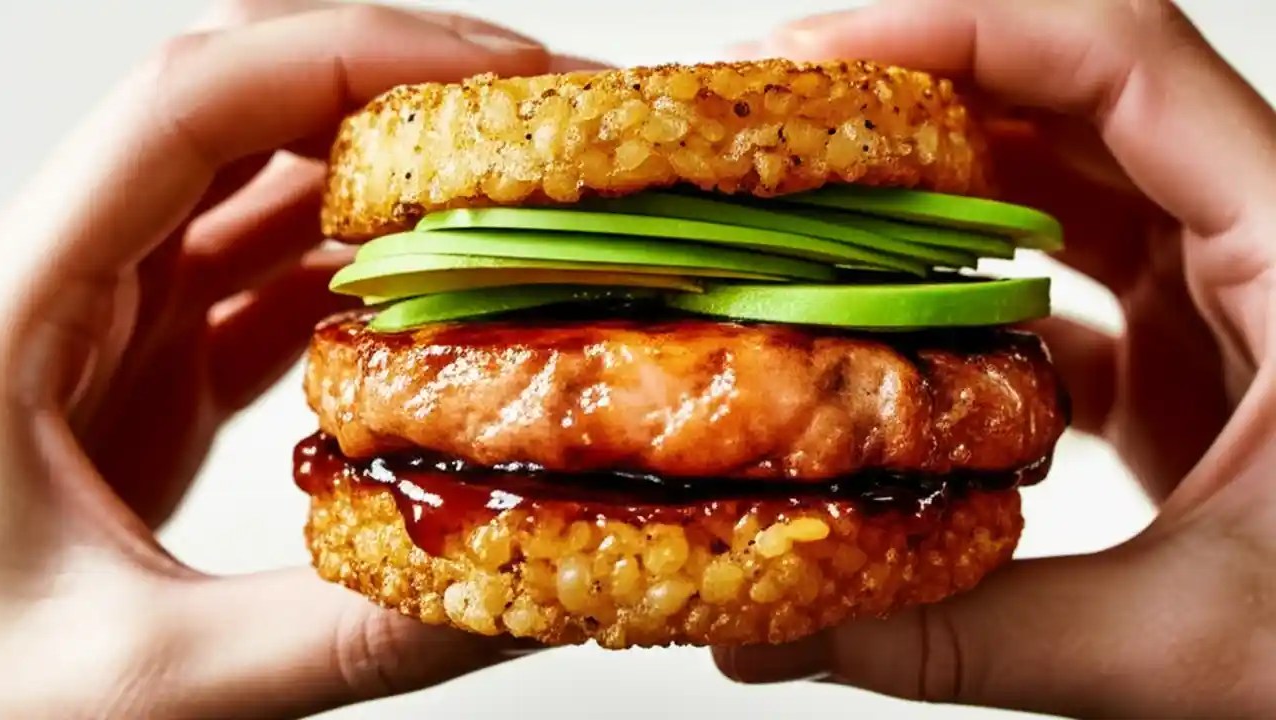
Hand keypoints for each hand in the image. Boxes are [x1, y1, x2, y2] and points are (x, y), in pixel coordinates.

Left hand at [0, 3, 590, 716]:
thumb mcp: (141, 676)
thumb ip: (329, 633)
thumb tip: (514, 584)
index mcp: (13, 303)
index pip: (189, 108)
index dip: (350, 57)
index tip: (499, 77)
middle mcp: (64, 277)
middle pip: (241, 106)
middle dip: (401, 87)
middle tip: (539, 114)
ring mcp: (113, 313)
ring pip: (267, 180)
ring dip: (397, 172)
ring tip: (523, 191)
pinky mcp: (156, 359)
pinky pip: (277, 271)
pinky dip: (370, 262)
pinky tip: (449, 289)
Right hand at [714, 1, 1275, 716]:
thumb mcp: (1201, 644)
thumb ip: (982, 633)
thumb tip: (788, 627)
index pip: (1121, 63)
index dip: (959, 29)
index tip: (818, 59)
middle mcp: (1266, 242)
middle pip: (1069, 99)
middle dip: (912, 100)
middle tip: (779, 134)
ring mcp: (1227, 292)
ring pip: (1061, 181)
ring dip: (933, 190)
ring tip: (811, 216)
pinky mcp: (1190, 351)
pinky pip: (1061, 274)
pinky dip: (969, 285)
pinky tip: (897, 331)